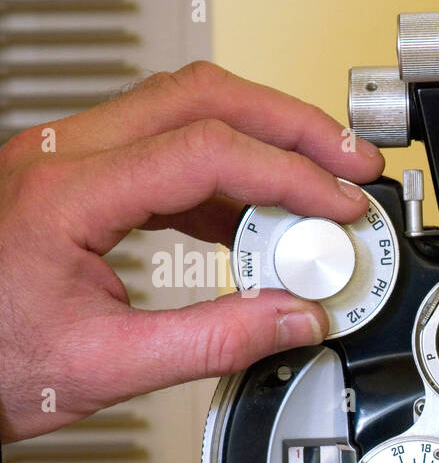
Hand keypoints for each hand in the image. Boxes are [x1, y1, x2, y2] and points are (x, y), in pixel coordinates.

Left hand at [0, 60, 384, 442]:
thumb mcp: (110, 367)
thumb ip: (216, 342)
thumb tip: (295, 319)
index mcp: (65, 194)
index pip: (207, 151)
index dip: (289, 175)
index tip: (339, 206)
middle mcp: (62, 156)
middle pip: (202, 96)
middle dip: (292, 126)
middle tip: (351, 163)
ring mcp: (67, 159)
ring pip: (186, 107)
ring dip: (264, 138)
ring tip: (319, 184)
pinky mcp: (78, 177)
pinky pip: (167, 146)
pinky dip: (228, 172)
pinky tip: (260, 215)